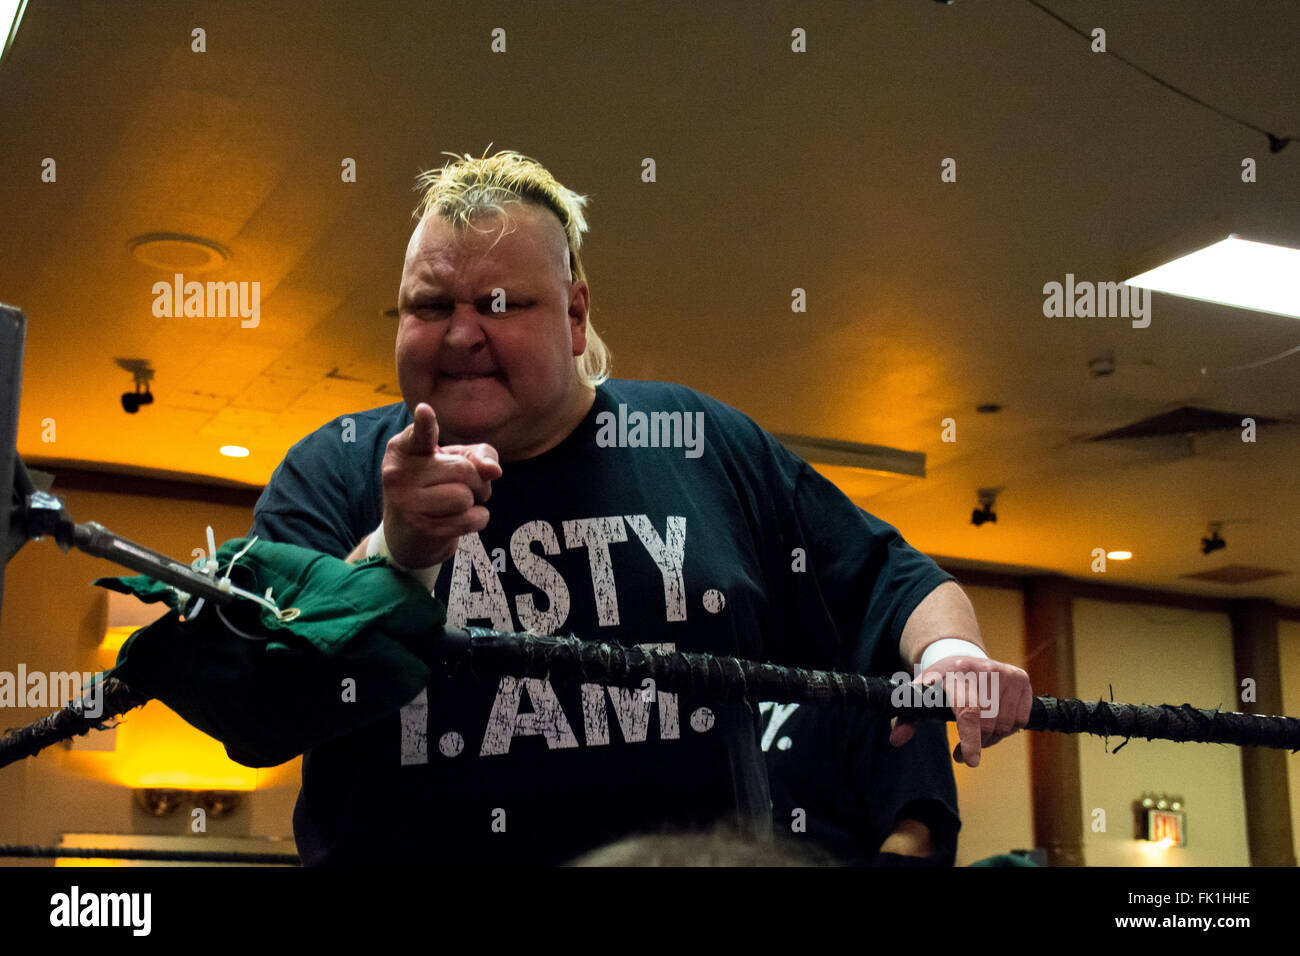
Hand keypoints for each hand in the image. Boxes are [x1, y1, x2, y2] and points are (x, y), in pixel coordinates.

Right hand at [380, 402, 501, 567]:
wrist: (409, 534)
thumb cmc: (435, 486)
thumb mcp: (453, 460)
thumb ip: (478, 455)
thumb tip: (493, 470)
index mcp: (402, 448)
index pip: (419, 434)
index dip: (425, 423)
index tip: (425, 410)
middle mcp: (398, 473)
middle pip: (464, 469)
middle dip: (477, 481)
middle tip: (465, 486)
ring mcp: (407, 502)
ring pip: (465, 496)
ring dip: (474, 501)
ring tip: (457, 503)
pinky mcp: (423, 528)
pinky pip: (471, 518)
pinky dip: (477, 519)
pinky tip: (459, 520)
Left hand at [889, 655, 1031, 766]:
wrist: (963, 657)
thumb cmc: (940, 683)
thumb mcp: (920, 695)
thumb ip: (906, 719)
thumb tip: (896, 739)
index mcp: (955, 673)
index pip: (968, 712)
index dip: (970, 739)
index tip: (970, 760)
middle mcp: (984, 670)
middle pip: (987, 724)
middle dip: (975, 745)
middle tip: (963, 754)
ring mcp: (1005, 673)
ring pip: (1005, 725)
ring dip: (991, 740)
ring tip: (977, 737)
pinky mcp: (1021, 679)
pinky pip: (1019, 720)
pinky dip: (1007, 730)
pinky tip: (995, 723)